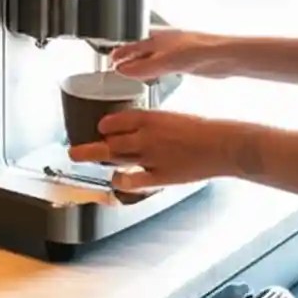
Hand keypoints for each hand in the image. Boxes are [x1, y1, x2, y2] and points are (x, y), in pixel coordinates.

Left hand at [67, 110, 251, 190]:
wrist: (223, 144)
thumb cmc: (203, 130)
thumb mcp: (172, 117)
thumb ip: (152, 125)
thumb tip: (136, 130)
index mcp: (150, 117)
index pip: (115, 120)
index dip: (102, 126)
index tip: (98, 129)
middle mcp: (145, 135)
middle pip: (108, 141)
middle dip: (88, 147)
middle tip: (74, 151)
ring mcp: (150, 156)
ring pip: (114, 156)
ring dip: (96, 158)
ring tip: (80, 159)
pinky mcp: (160, 176)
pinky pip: (132, 180)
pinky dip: (120, 180)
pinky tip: (117, 179)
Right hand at [109, 28, 228, 81]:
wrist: (225, 56)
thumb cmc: (200, 51)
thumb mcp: (166, 61)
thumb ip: (144, 66)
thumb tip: (124, 70)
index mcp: (158, 38)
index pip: (132, 44)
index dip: (121, 51)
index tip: (111, 59)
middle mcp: (165, 43)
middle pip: (141, 49)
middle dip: (129, 56)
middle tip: (117, 65)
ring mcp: (176, 52)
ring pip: (152, 57)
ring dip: (141, 63)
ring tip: (131, 71)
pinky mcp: (185, 62)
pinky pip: (163, 65)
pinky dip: (155, 70)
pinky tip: (156, 75)